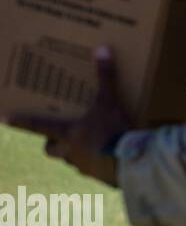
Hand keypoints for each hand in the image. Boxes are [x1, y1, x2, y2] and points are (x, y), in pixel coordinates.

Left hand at [7, 46, 130, 185]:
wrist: (133, 160)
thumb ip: (106, 78)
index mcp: (67, 133)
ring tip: (93, 145)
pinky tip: (111, 157)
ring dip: (76, 153)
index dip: (22, 122)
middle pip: (51, 149)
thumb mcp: (110, 102)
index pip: (38, 126)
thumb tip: (101, 49)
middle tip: (61, 137)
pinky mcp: (100, 176)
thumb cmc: (114, 130)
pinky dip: (98, 162)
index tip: (5, 119)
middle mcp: (70, 151)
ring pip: (71, 159)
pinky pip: (93, 168)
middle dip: (53, 144)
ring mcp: (83, 165)